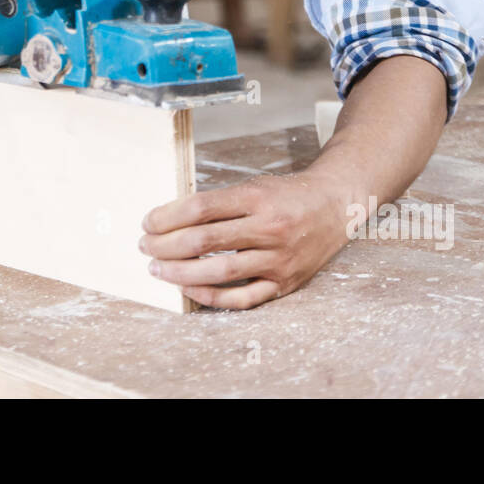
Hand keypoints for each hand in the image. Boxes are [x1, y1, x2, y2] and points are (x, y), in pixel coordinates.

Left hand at [138, 168, 349, 309]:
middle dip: (166, 245)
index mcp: (257, 197)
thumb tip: (170, 220)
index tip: (148, 222)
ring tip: (158, 269)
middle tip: (145, 247)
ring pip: (220, 272)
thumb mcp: (255, 186)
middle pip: (204, 240)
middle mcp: (269, 227)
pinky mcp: (286, 282)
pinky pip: (243, 297)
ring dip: (181, 273)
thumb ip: (219, 203)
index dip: (167, 216)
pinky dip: (212, 296)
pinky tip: (189, 290)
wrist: (337, 206)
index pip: (200, 207)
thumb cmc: (287, 195)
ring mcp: (279, 258)